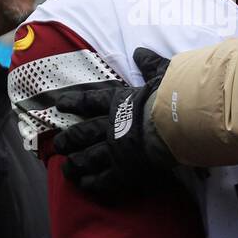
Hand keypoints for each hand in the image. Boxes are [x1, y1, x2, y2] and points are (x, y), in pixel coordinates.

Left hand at [53, 48, 174, 198]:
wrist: (179, 121)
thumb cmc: (173, 95)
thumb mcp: (162, 72)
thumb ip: (149, 63)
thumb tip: (140, 52)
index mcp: (119, 102)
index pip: (90, 101)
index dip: (73, 102)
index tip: (59, 104)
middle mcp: (112, 126)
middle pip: (83, 133)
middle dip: (69, 139)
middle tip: (59, 143)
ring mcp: (115, 150)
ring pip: (88, 158)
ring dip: (75, 163)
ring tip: (66, 167)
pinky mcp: (125, 170)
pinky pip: (104, 179)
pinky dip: (92, 183)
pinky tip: (83, 185)